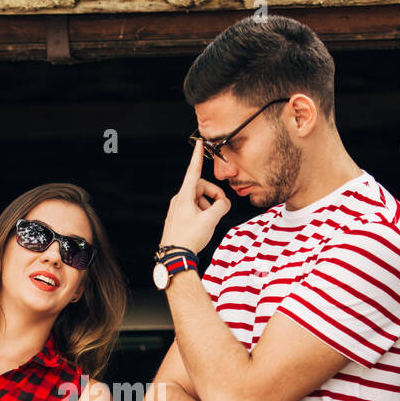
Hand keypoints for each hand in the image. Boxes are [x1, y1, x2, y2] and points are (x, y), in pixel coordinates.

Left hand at [158, 138, 230, 253]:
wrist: (174, 256)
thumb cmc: (189, 238)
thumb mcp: (210, 220)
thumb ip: (221, 207)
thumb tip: (225, 203)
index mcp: (185, 196)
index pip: (193, 171)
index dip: (198, 156)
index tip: (199, 143)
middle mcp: (179, 200)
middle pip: (201, 187)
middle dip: (213, 195)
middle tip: (222, 207)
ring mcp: (177, 209)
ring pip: (198, 200)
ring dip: (208, 206)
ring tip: (211, 221)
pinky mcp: (178, 218)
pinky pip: (193, 209)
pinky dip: (202, 213)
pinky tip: (204, 226)